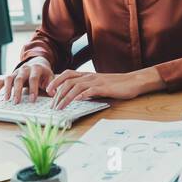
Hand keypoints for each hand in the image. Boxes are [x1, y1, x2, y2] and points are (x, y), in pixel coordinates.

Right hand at [0, 57, 53, 103]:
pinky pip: (2, 80)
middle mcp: (24, 69)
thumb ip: (51, 85)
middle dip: (17, 91)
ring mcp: (16, 72)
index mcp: (36, 69)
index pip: (33, 79)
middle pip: (19, 79)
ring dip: (7, 89)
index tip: (33, 100)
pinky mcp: (10, 75)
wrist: (37, 62)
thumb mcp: (50, 76)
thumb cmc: (44, 73)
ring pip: (9, 78)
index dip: (33, 89)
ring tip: (6, 100)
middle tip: (16, 102)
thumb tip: (53, 93)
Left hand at [47, 68, 162, 109]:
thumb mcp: (99, 85)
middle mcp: (89, 76)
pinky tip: (76, 100)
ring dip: (65, 98)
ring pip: (75, 87)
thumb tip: (76, 97)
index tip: (48, 91)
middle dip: (57, 93)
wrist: (133, 81)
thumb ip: (88, 89)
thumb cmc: (117, 85)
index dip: (56, 81)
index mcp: (87, 75)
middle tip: (51, 104)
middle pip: (67, 81)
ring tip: (59, 107)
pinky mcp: (104, 88)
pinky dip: (82, 95)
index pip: (67, 74)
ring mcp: (96, 81)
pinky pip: (90, 90)